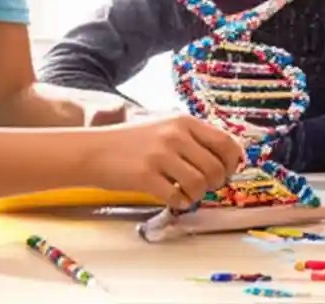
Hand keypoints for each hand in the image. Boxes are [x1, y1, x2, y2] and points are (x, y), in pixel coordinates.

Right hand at [86, 114, 243, 209]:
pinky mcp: (145, 176)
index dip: (232, 161)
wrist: (92, 150)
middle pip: (215, 167)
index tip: (228, 171)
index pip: (225, 142)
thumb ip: (192, 137)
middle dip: (216, 182)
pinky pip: (177, 197)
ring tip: (188, 194)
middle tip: (206, 187)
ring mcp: (160, 156)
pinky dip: (180, 203)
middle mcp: (175, 136)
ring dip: (197, 195)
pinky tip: (174, 199)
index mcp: (184, 122)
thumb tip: (226, 157)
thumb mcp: (164, 126)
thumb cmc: (131, 142)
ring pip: (199, 184)